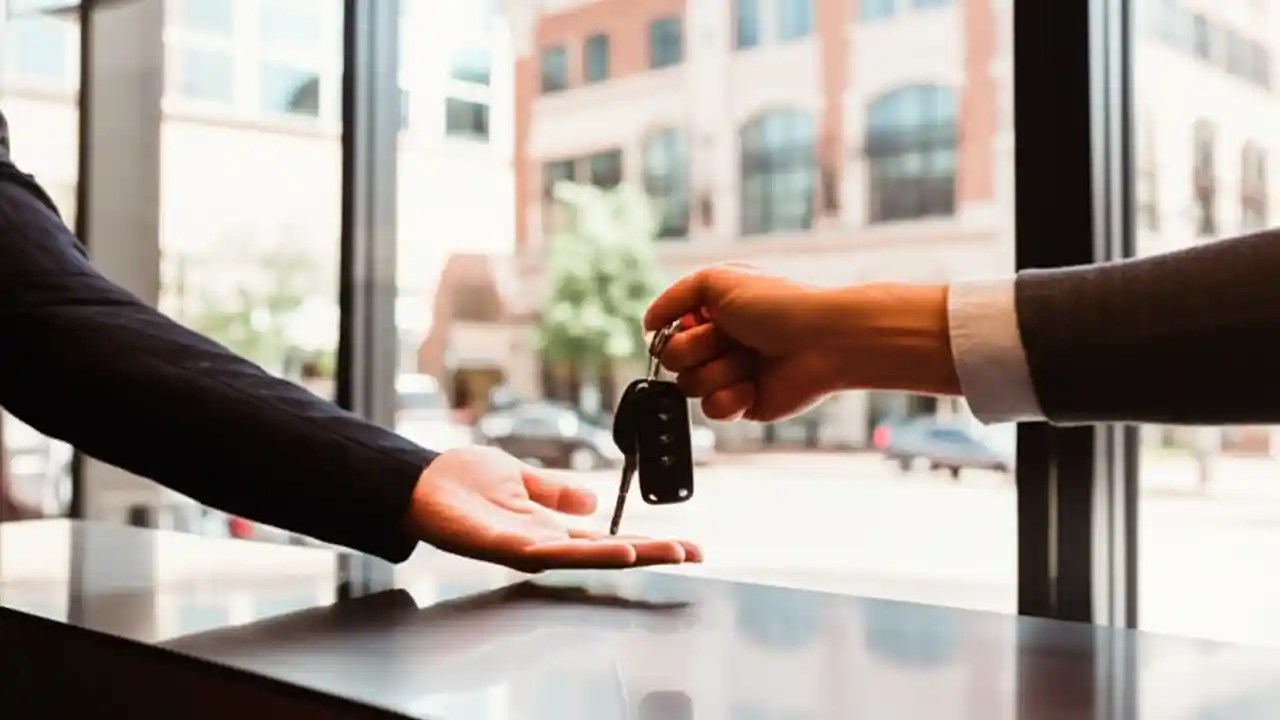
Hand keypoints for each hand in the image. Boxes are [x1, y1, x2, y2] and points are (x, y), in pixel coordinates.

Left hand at [403, 446, 702, 572]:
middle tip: (692, 554)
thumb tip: (592, 500)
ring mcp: (524, 546)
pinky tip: (615, 548)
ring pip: (586, 555)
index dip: (646, 542)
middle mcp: (543, 543)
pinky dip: (587, 551)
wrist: (416, 482)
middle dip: (650, 553)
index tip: (686, 545)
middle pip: (607, 552)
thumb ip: (555, 491)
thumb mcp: (520, 478)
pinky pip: (551, 551)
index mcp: (550, 527)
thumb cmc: (460, 481)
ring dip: (627, 555)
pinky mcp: (504, 544)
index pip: (608, 538)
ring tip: (663, 551)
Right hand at [644, 264, 957, 421]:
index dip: (679, 330)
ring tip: (751, 359)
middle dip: (699, 348)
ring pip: (690, 386)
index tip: (703, 321)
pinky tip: (753, 386)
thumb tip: (648, 324)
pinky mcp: (743, 404)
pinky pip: (711, 411)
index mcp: (711, 313)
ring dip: (720, 370)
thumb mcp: (717, 280)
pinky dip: (729, 398)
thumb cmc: (778, 305)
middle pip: (672, 360)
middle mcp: (718, 343)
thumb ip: (673, 297)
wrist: (824, 341)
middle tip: (732, 338)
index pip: (666, 331)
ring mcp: (729, 375)